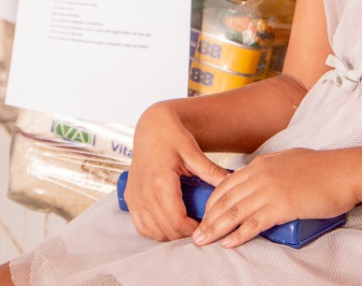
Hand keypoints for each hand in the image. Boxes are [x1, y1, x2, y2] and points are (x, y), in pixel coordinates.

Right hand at [126, 102, 229, 241]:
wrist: (151, 126)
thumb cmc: (171, 136)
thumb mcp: (193, 152)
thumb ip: (211, 171)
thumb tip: (232, 183)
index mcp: (160, 181)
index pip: (177, 221)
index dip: (194, 231)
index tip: (208, 228)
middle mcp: (144, 192)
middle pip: (167, 230)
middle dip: (186, 235)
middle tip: (202, 228)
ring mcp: (135, 196)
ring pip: (153, 232)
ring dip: (171, 235)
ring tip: (187, 226)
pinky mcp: (130, 198)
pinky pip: (141, 226)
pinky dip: (155, 232)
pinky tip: (169, 225)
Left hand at [192, 148, 358, 248]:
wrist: (345, 172)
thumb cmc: (323, 169)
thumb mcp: (288, 161)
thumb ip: (270, 169)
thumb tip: (259, 179)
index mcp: (260, 165)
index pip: (226, 185)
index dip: (212, 202)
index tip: (204, 216)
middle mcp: (260, 175)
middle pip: (225, 200)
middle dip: (208, 219)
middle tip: (196, 234)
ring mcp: (270, 190)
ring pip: (235, 212)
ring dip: (216, 229)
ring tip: (204, 241)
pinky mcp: (282, 206)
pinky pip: (254, 223)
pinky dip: (239, 235)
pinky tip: (228, 243)